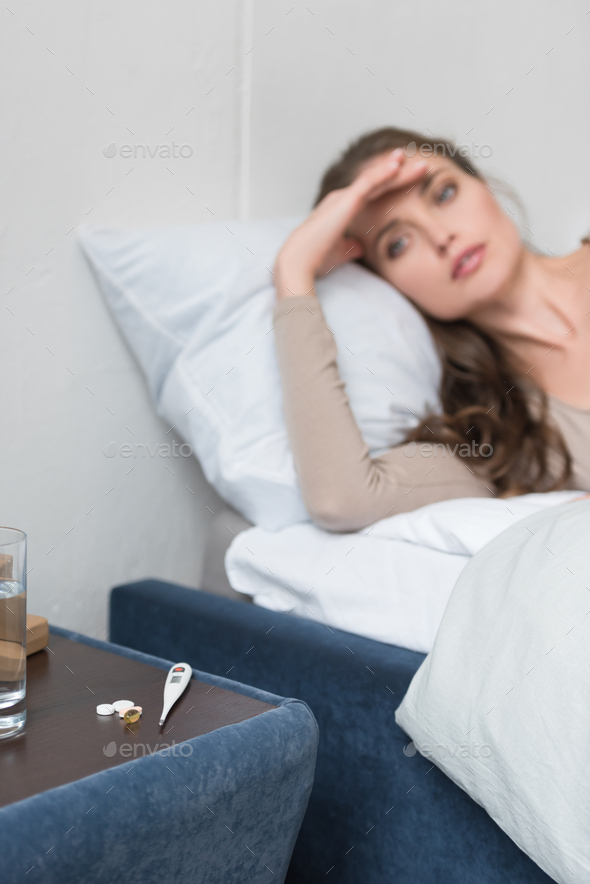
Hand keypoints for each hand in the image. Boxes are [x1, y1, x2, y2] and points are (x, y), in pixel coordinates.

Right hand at [274, 148, 428, 298]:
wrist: (299, 262)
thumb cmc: (316, 259)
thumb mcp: (340, 251)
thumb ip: (352, 246)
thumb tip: (361, 247)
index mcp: (341, 209)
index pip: (372, 193)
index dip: (390, 185)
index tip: (407, 178)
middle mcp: (341, 198)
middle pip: (377, 182)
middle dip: (399, 174)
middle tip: (420, 165)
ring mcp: (343, 197)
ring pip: (376, 179)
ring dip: (399, 170)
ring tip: (421, 164)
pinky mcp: (346, 200)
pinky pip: (369, 183)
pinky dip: (384, 173)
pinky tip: (399, 166)